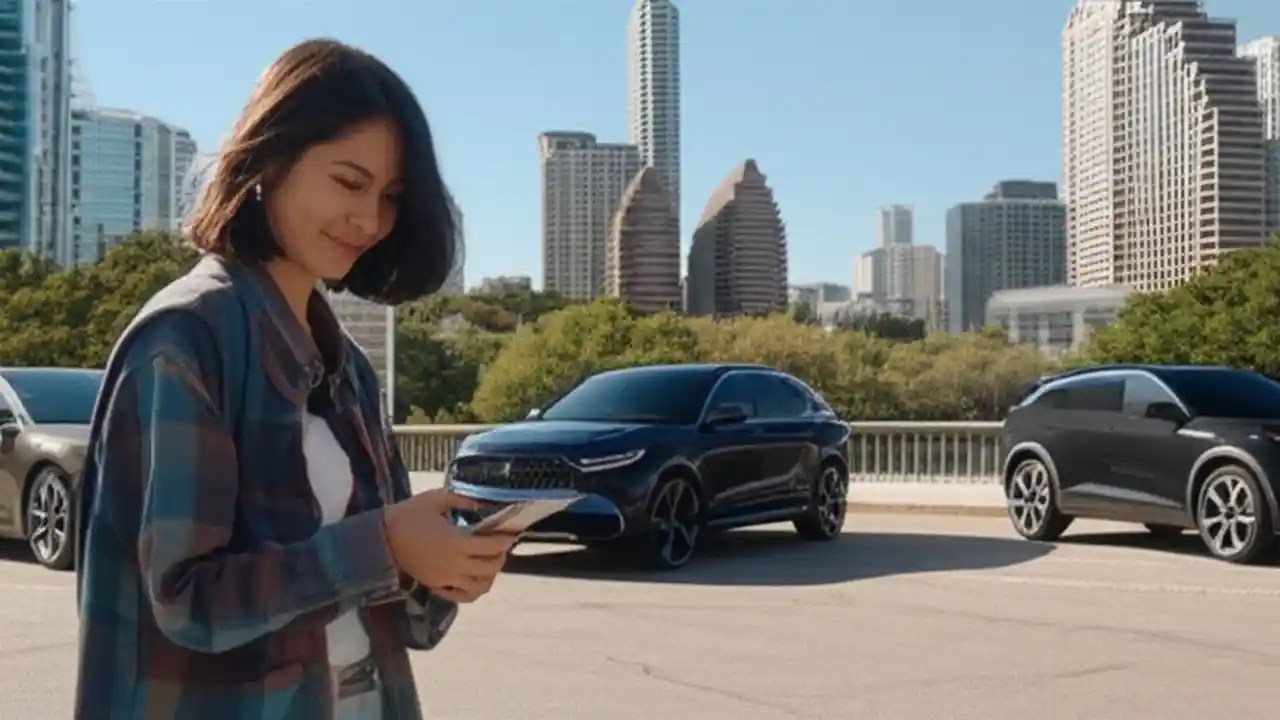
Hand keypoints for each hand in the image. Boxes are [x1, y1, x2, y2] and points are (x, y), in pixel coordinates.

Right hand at [382, 489, 518, 603]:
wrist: (382, 538)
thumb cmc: (409, 515)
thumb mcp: (437, 499)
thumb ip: (463, 500)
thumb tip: (485, 504)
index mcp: (457, 542)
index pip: (492, 546)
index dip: (506, 539)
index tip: (511, 532)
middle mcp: (455, 565)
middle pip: (491, 568)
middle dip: (502, 555)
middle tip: (502, 544)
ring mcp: (446, 578)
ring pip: (480, 587)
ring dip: (490, 575)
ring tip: (489, 561)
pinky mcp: (437, 585)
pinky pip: (463, 596)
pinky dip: (473, 590)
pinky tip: (472, 576)